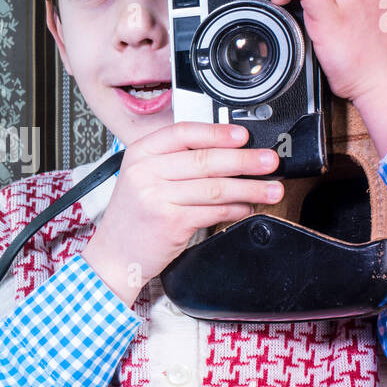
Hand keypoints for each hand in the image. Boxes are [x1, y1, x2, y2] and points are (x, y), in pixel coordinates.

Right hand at [81, 122, 282, 307]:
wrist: (114, 254)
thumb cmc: (133, 217)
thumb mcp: (143, 178)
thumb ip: (174, 162)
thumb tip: (226, 151)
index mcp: (139, 153)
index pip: (183, 133)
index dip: (218, 133)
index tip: (243, 136)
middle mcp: (145, 172)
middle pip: (205, 159)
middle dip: (245, 160)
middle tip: (270, 161)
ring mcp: (156, 197)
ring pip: (214, 187)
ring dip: (249, 187)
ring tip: (271, 189)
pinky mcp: (170, 222)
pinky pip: (213, 212)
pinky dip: (235, 209)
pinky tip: (247, 207)